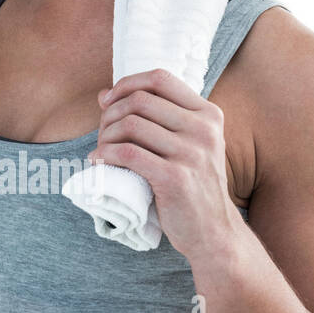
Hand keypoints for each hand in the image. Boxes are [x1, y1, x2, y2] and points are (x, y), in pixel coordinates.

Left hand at [86, 67, 242, 263]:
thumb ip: (154, 120)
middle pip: (140, 100)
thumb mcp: (187, 148)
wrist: (214, 233)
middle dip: (111, 113)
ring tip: (100, 150)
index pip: (160, 79)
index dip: (127, 84)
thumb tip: (103, 95)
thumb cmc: (193, 188)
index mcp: (208, 115)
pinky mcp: (175, 178)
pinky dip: (105, 154)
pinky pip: (128, 153)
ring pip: (131, 124)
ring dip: (105, 135)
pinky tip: (99, 162)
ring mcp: (192, 153)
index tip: (107, 102)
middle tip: (101, 133)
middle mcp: (204, 129)